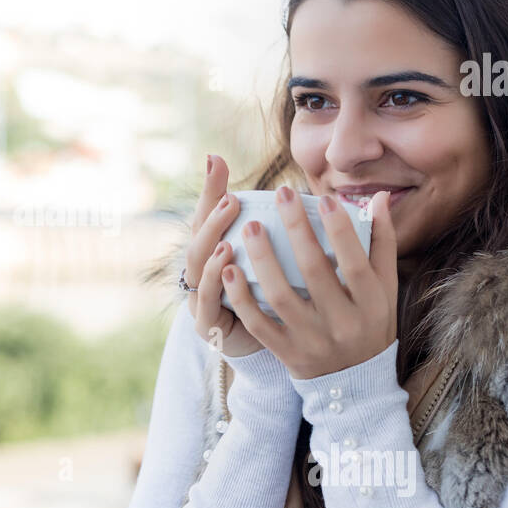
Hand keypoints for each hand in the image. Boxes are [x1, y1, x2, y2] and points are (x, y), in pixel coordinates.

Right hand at [183, 154, 263, 357]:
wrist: (266, 347)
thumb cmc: (274, 296)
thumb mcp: (272, 257)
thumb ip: (283, 225)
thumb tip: (310, 187)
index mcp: (216, 250)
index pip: (207, 213)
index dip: (210, 189)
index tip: (217, 160)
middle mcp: (202, 272)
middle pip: (196, 240)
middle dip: (211, 219)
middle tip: (231, 200)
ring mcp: (202, 298)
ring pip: (197, 272)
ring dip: (211, 254)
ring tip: (228, 238)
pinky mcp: (209, 325)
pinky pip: (209, 304)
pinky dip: (217, 287)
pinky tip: (231, 270)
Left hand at [220, 187, 397, 379]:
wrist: (354, 384)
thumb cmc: (370, 322)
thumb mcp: (385, 288)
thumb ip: (382, 242)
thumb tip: (381, 197)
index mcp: (371, 303)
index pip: (355, 261)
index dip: (340, 229)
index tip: (323, 198)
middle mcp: (342, 322)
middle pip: (315, 271)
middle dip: (297, 229)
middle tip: (280, 194)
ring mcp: (312, 339)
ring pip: (282, 296)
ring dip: (263, 259)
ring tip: (251, 227)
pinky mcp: (286, 352)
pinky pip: (258, 323)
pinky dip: (241, 297)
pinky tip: (229, 269)